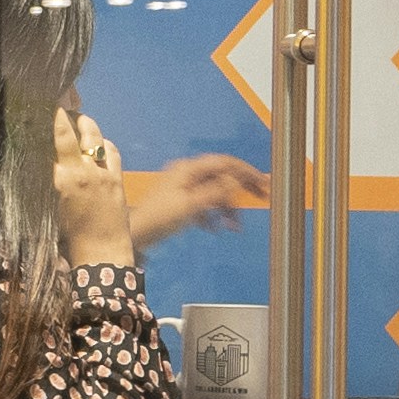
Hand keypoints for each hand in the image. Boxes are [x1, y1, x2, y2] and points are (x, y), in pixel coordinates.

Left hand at [56, 113, 268, 264]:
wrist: (134, 235)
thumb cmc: (160, 218)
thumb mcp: (192, 205)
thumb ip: (216, 192)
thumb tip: (235, 181)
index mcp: (189, 169)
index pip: (224, 162)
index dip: (246, 171)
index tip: (264, 183)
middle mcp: (185, 173)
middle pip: (220, 175)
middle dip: (240, 188)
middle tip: (260, 198)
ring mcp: (180, 187)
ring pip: (212, 191)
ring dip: (226, 207)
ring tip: (234, 226)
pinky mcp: (177, 201)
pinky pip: (202, 203)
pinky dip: (212, 214)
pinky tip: (215, 228)